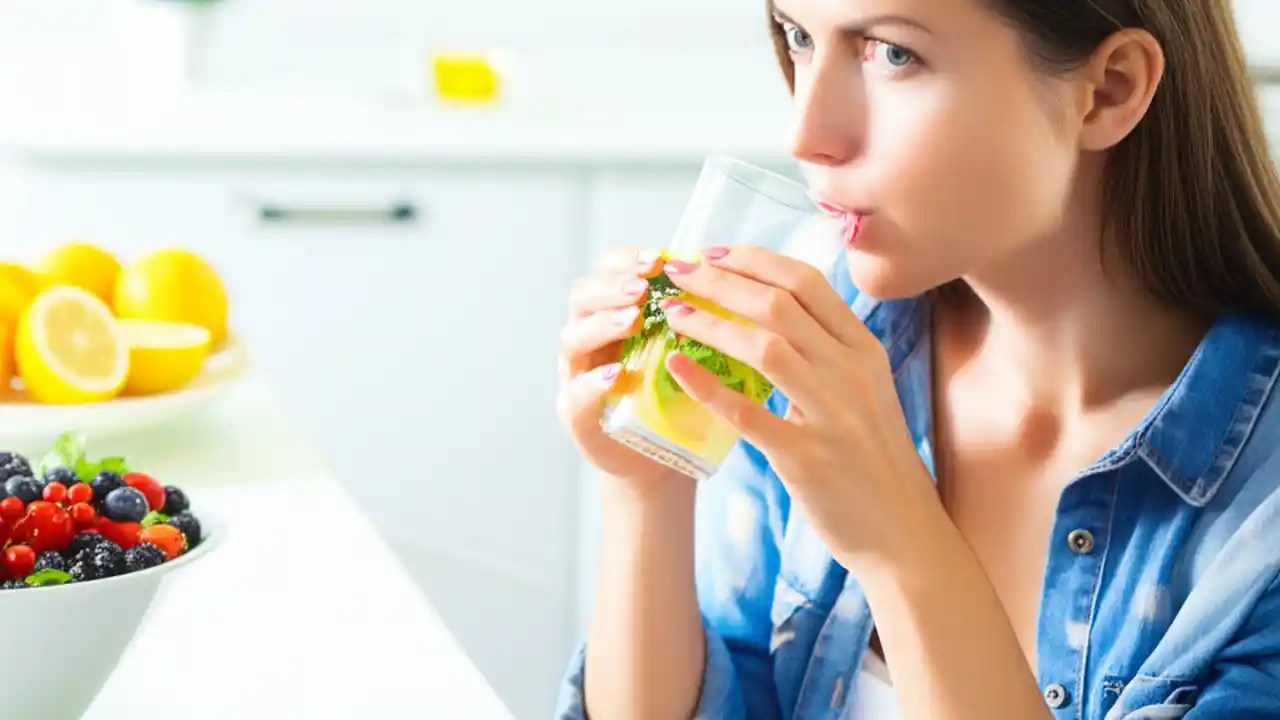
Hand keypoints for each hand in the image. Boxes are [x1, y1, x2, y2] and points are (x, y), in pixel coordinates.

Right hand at [557, 246, 685, 490]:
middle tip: (644, 287)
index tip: (660, 258)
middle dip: (613, 286)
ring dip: (602, 324)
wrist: (658, 454)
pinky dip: (594, 383)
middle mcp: (589, 336)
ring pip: (572, 337)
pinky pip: (575, 396)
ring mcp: (577, 375)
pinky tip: (618, 375)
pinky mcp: (576, 416)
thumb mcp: (689, 346)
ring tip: (631, 320)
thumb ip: (696, 313)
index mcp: (615, 310)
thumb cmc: (676, 392)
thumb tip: (734, 271)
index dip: (629, 259)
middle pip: (582, 295)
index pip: (609, 268)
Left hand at [659, 246, 943, 570]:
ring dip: (710, 323)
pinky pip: (748, 413)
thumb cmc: (873, 458)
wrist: (903, 532)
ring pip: (764, 347)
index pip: (808, 283)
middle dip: (721, 281)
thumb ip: (827, 351)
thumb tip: (771, 310)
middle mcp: (851, 374)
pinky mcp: (807, 459)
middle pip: (779, 305)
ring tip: (672, 312)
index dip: (755, 261)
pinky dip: (707, 386)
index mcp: (864, 351)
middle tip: (678, 272)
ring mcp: (832, 415)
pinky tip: (675, 368)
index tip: (713, 253)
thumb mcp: (864, 391)